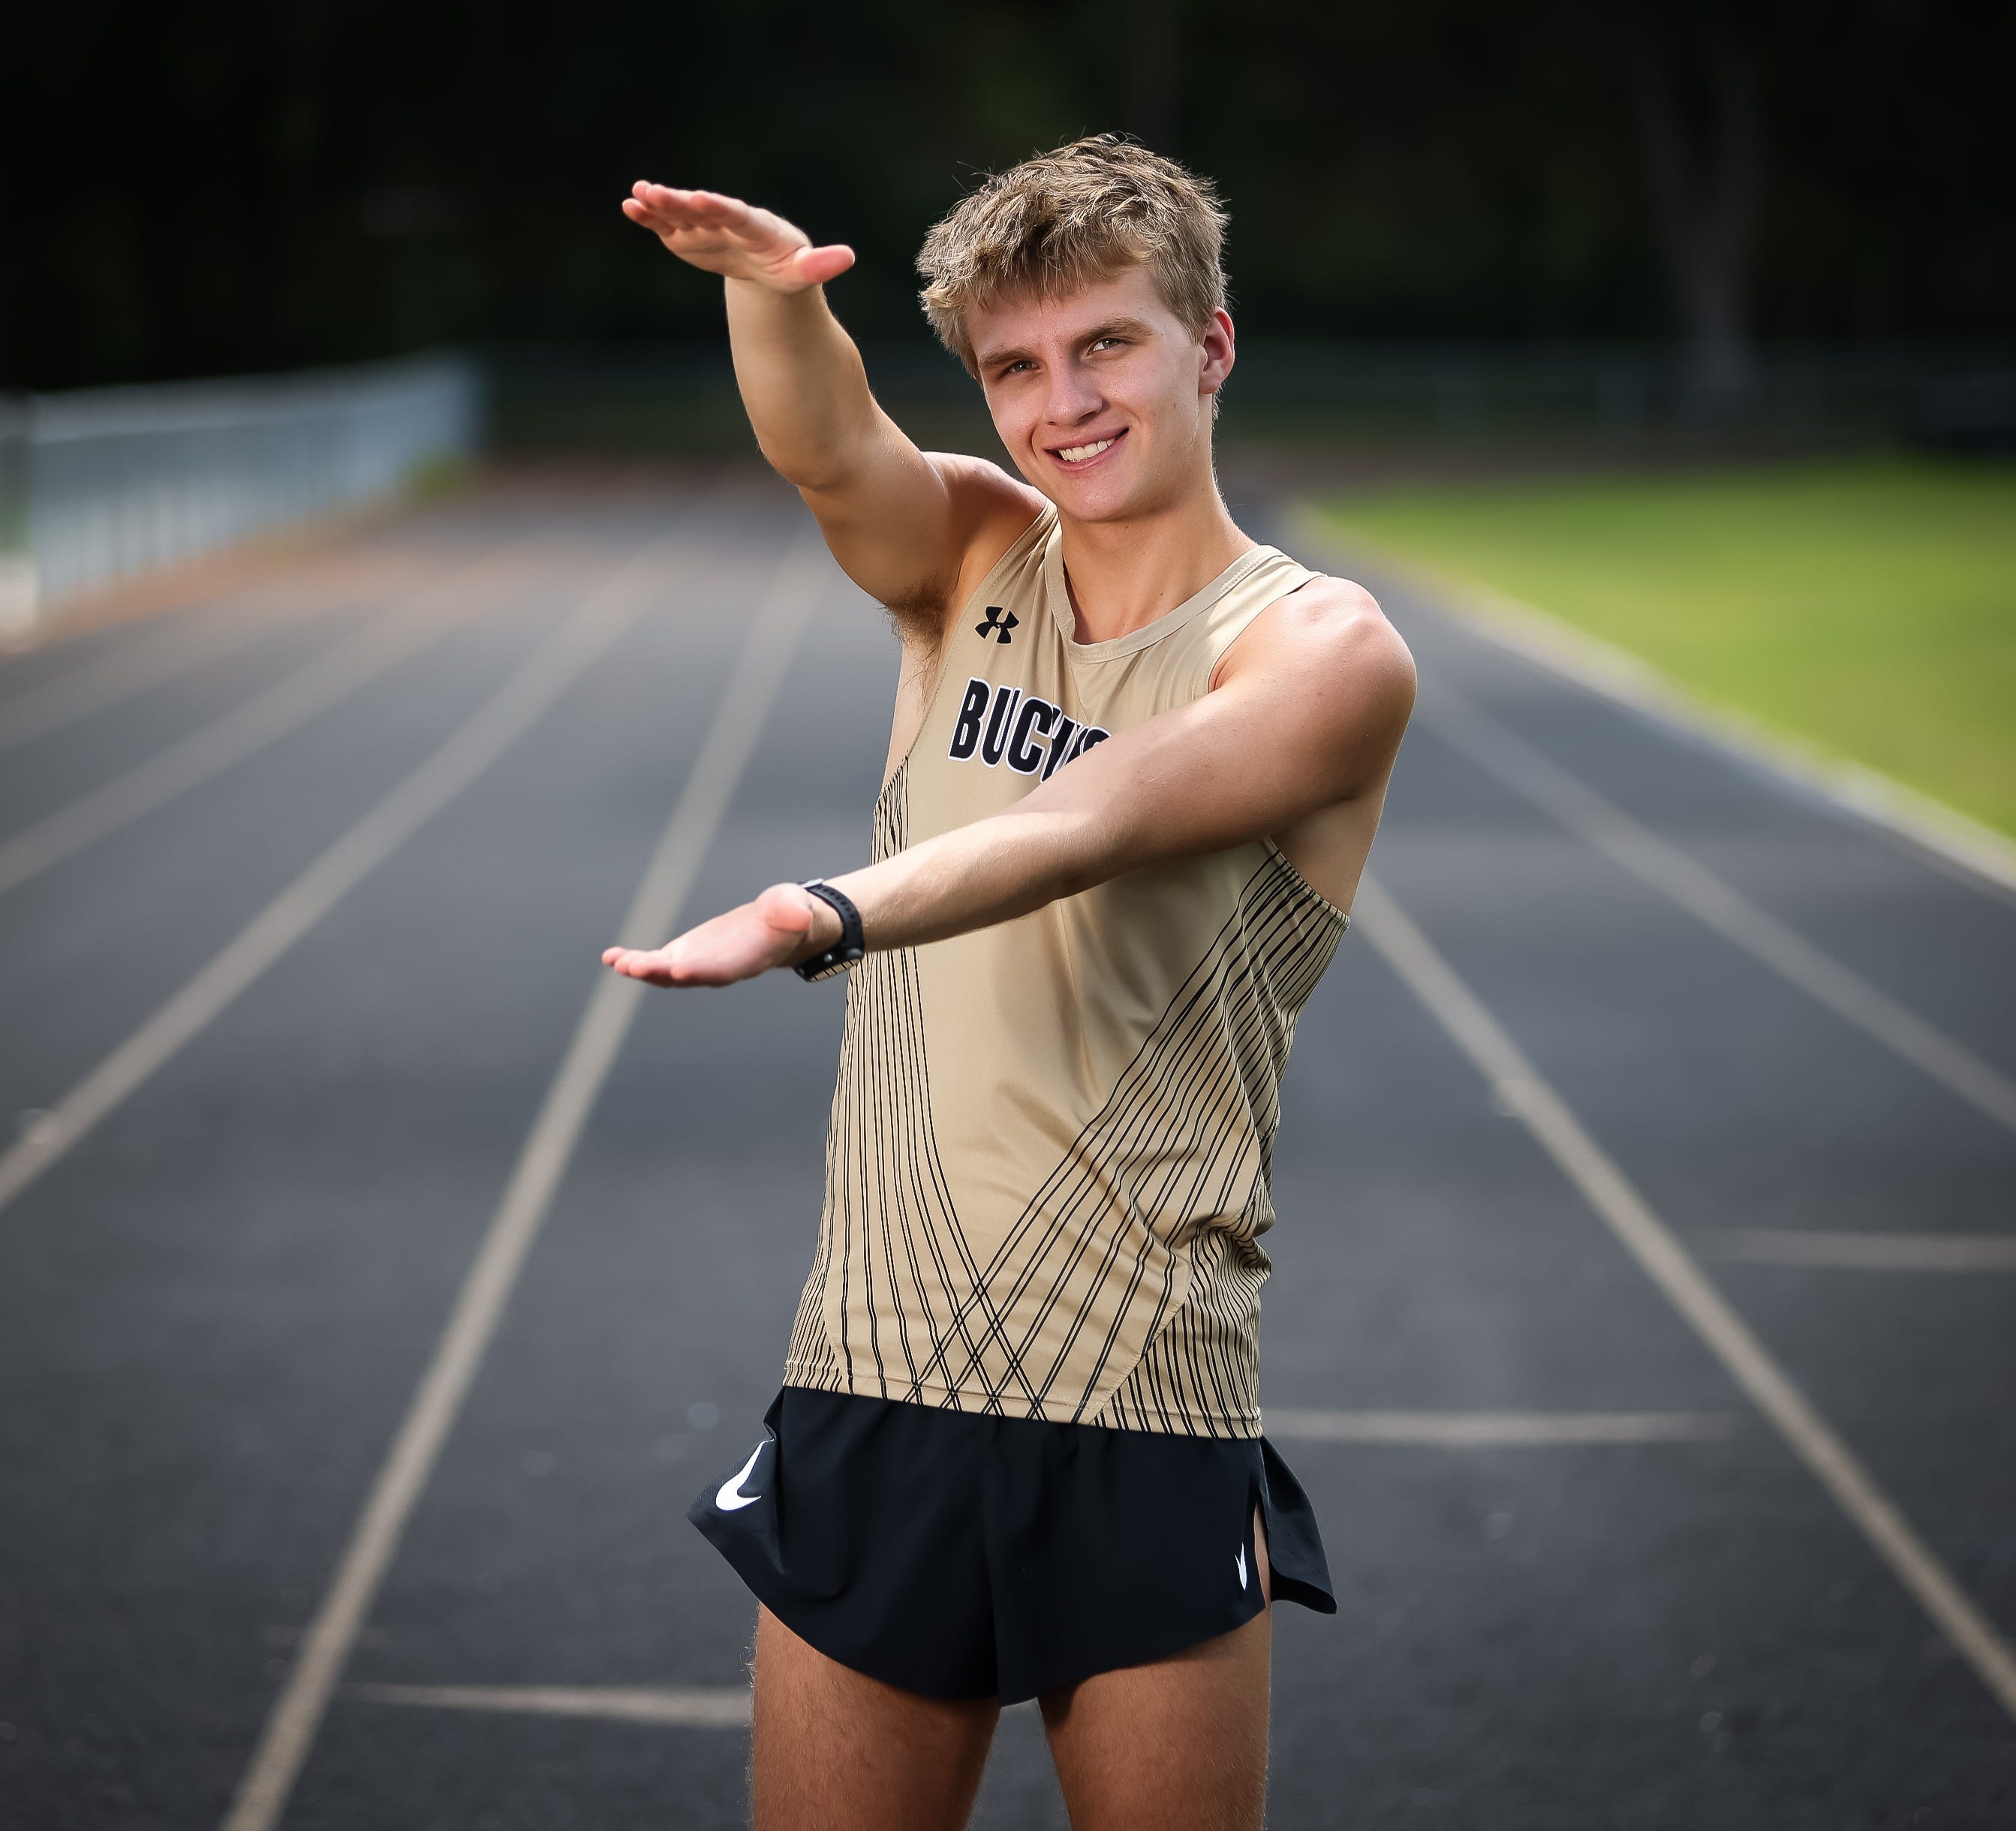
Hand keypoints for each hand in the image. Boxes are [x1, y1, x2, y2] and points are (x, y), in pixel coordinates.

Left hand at [602, 883, 842, 988]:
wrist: (778, 926)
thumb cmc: (790, 915)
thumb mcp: (795, 908)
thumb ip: (794, 913)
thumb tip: (800, 914)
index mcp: (747, 960)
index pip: (722, 969)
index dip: (700, 970)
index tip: (678, 969)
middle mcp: (719, 970)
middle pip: (687, 976)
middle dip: (660, 973)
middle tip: (634, 967)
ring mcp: (699, 965)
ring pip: (667, 973)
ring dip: (642, 969)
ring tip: (619, 962)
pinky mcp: (685, 956)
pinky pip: (657, 962)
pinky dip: (635, 960)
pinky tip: (612, 957)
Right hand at [620, 184, 855, 293]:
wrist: (765, 265)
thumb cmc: (788, 266)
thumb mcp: (804, 271)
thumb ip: (821, 265)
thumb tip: (849, 257)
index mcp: (755, 226)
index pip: (736, 215)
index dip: (718, 208)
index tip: (702, 199)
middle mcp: (726, 219)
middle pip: (702, 209)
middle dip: (680, 202)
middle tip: (655, 192)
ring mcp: (705, 225)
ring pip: (681, 212)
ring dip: (660, 203)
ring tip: (637, 195)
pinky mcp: (688, 234)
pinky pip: (667, 224)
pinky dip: (650, 216)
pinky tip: (630, 206)